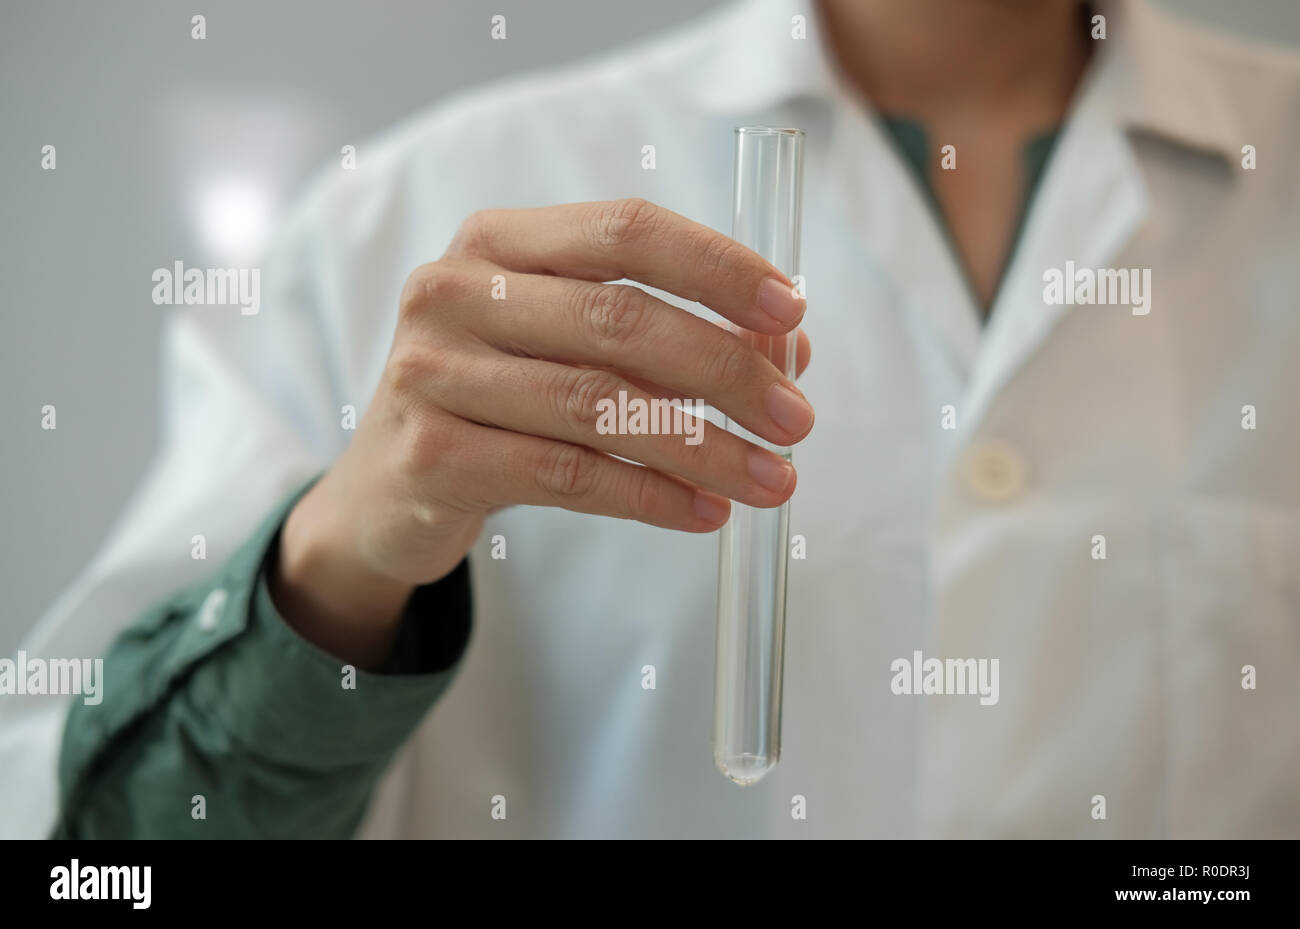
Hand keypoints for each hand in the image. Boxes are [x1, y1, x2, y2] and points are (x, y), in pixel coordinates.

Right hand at [271, 199, 812, 665]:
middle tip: (797, 420)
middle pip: (618, 319)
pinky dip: (650, 496)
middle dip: (726, 370)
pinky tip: (705, 512)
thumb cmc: (497, 402)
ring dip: (704, 446)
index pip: (623, 230)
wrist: (384, 488)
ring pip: (597, 406)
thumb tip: (790, 354)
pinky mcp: (430, 455)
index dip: (715, 266)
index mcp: (498, 242)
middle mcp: (454, 291)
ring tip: (773, 480)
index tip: (791, 310)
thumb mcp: (565, 347)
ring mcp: (431, 373)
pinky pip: (566, 475)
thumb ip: (663, 337)